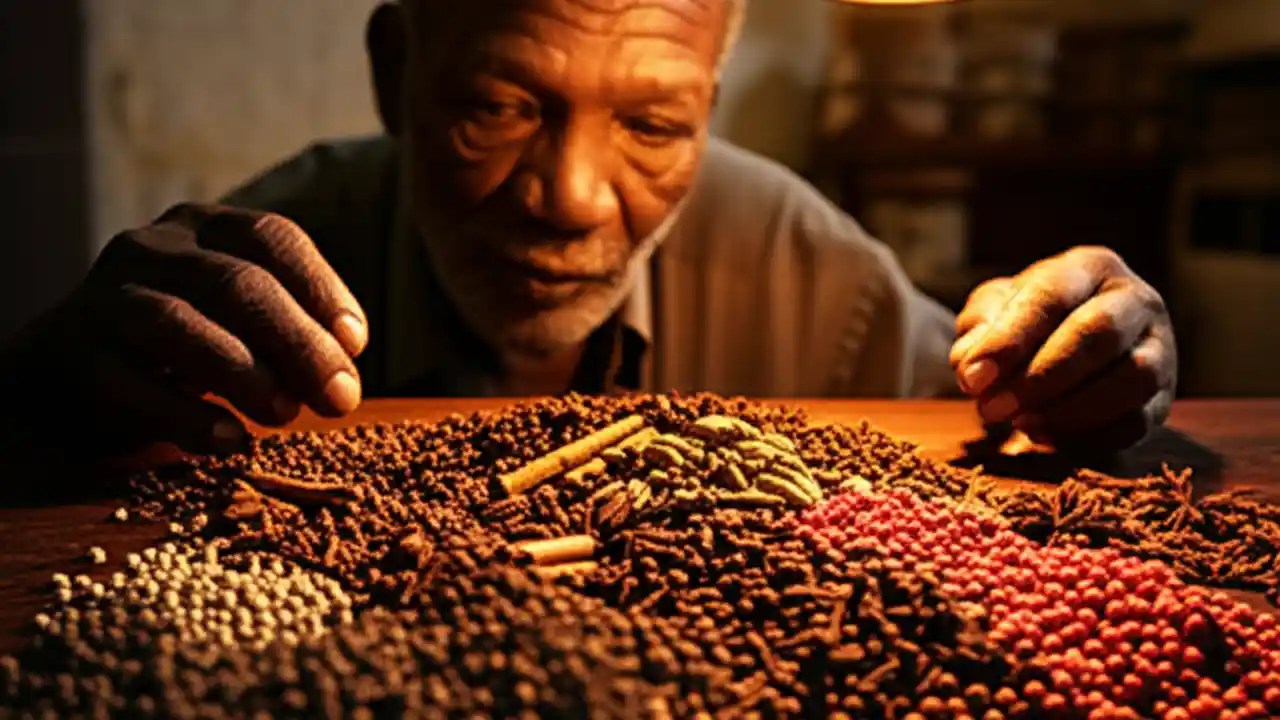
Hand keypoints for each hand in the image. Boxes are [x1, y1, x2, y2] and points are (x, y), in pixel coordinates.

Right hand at [3, 203, 366, 454]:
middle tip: (340, 398)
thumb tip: (343, 363)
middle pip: (235, 284)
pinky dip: (186, 415)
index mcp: (206, 228)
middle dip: (297, 342)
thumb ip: (289, 329)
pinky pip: (131, 384)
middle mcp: (153, 249)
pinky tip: (231, 440)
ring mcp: (108, 299)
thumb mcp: (238, 317)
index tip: (356, 344)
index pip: (272, 238)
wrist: (66, 370)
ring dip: (241, 371)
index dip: (321, 288)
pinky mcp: (77, 356)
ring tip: (285, 414)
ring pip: (177, 324)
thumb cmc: (184, 341)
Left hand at [949, 246, 1175, 449]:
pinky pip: (1137, 421)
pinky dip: (1088, 435)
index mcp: (1090, 267)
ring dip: (1069, 410)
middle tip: (992, 409)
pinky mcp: (1163, 398)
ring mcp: (1160, 349)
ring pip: (1131, 379)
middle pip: (1099, 334)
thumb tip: (974, 371)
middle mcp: (1136, 301)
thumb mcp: (993, 312)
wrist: (1068, 348)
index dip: (1010, 339)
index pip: (1052, 296)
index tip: (973, 378)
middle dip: (1040, 378)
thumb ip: (979, 333)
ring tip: (1020, 425)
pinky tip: (1046, 436)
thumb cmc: (1026, 324)